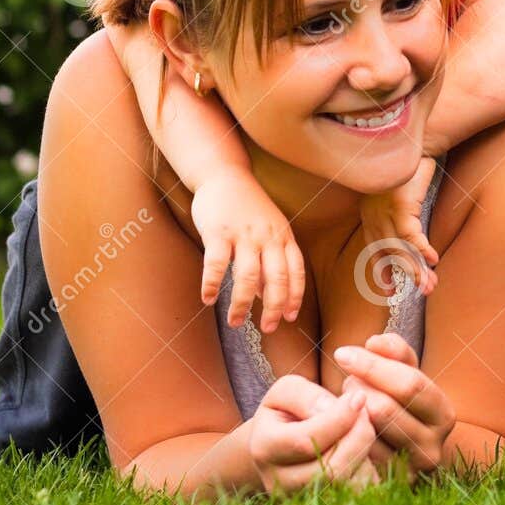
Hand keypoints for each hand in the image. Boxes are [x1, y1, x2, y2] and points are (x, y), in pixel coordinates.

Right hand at [192, 170, 304, 333]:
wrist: (225, 176)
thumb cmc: (248, 207)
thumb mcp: (269, 230)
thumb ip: (271, 260)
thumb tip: (268, 296)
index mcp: (284, 236)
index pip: (296, 272)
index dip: (295, 297)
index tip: (290, 317)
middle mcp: (268, 237)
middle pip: (277, 279)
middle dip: (274, 308)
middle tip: (268, 328)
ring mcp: (244, 234)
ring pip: (248, 277)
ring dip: (243, 304)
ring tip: (236, 322)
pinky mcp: (218, 232)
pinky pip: (217, 265)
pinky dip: (213, 285)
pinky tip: (208, 299)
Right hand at [247, 376, 381, 494]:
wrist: (284, 444)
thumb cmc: (288, 411)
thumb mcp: (287, 392)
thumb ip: (307, 396)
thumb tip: (339, 408)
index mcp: (264, 449)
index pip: (306, 441)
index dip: (339, 418)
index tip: (359, 397)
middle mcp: (279, 483)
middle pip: (330, 470)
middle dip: (358, 437)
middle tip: (365, 414)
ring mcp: (301, 501)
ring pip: (348, 485)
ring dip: (364, 453)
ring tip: (360, 430)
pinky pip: (359, 493)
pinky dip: (368, 469)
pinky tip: (359, 450)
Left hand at [334, 333, 455, 480]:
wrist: (404, 451)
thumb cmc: (401, 402)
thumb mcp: (405, 372)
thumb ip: (395, 350)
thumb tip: (374, 342)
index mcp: (444, 415)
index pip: (409, 384)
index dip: (373, 366)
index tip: (342, 352)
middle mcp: (433, 449)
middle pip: (385, 410)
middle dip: (357, 389)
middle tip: (346, 381)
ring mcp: (406, 474)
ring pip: (366, 435)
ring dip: (347, 412)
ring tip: (345, 400)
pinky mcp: (382, 488)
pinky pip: (353, 457)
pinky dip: (342, 436)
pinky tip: (340, 424)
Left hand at [358, 157, 438, 295]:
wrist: (412, 137)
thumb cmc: (409, 162)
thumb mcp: (398, 189)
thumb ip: (401, 209)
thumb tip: (411, 227)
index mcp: (369, 212)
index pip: (374, 247)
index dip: (381, 268)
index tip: (388, 288)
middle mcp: (372, 214)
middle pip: (388, 252)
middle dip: (405, 274)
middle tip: (420, 291)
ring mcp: (384, 210)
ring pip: (399, 248)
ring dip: (416, 268)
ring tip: (430, 284)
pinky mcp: (399, 205)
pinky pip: (410, 233)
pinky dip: (422, 248)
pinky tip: (433, 259)